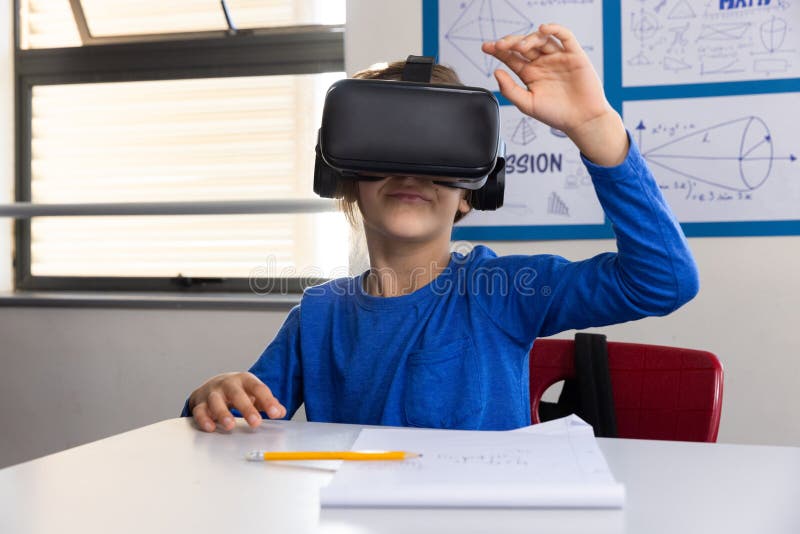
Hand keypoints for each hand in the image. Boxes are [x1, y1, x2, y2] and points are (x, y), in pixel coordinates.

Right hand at [188, 372, 286, 431]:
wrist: (213, 384)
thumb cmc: (238, 391)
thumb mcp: (253, 392)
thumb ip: (267, 402)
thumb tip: (281, 412)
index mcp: (245, 380)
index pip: (258, 388)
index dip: (267, 401)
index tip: (276, 414)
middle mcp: (228, 384)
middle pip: (237, 394)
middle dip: (246, 408)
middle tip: (256, 422)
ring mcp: (213, 393)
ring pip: (216, 401)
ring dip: (223, 414)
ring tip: (230, 426)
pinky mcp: (199, 403)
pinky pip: (199, 411)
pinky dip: (204, 419)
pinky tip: (210, 427)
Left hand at [482, 24, 627, 165]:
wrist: (582, 120)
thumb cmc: (556, 115)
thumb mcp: (527, 104)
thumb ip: (509, 89)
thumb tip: (496, 72)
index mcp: (530, 74)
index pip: (511, 57)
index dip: (499, 51)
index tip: (486, 47)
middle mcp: (542, 63)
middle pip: (523, 45)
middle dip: (510, 43)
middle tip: (500, 45)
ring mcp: (558, 57)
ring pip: (541, 39)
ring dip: (529, 39)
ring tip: (520, 47)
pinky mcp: (574, 54)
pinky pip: (565, 36)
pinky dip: (554, 29)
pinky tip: (543, 29)